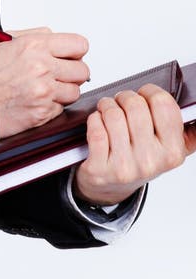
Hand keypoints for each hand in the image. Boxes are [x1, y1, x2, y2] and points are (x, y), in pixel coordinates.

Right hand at [0, 26, 89, 138]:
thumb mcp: (6, 41)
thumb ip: (35, 36)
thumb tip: (55, 37)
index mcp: (35, 46)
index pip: (79, 45)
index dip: (76, 52)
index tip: (71, 57)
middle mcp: (42, 67)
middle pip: (82, 70)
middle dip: (73, 73)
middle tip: (61, 75)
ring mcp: (44, 91)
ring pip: (75, 91)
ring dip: (64, 92)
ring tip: (46, 90)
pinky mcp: (44, 111)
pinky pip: (62, 108)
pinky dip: (52, 106)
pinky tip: (36, 101)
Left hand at [73, 83, 195, 205]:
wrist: (111, 186)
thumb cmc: (140, 159)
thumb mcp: (169, 148)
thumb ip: (186, 130)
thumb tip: (193, 109)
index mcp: (173, 151)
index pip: (163, 104)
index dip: (150, 91)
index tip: (144, 94)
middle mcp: (151, 161)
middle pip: (135, 105)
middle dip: (125, 97)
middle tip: (121, 101)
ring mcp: (125, 166)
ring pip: (113, 114)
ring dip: (107, 106)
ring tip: (107, 110)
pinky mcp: (100, 168)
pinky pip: (96, 129)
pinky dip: (94, 119)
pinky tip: (98, 124)